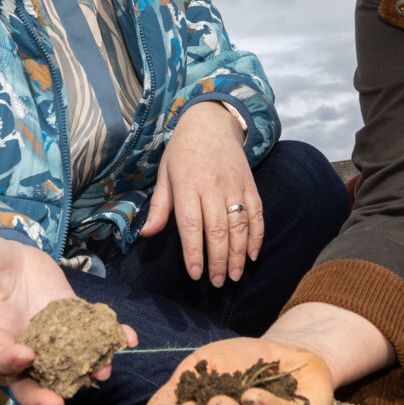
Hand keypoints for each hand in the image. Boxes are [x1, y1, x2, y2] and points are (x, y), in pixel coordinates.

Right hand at [0, 232, 134, 404]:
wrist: (11, 257)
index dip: (8, 361)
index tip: (24, 356)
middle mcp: (22, 346)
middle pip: (29, 383)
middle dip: (43, 397)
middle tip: (58, 404)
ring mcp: (51, 339)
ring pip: (67, 367)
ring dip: (87, 372)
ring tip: (103, 369)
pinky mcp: (75, 323)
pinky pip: (93, 337)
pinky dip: (112, 339)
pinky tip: (127, 337)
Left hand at [141, 102, 259, 286]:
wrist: (211, 122)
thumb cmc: (182, 151)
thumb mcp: (164, 174)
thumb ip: (160, 206)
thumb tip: (146, 233)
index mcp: (187, 185)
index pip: (191, 225)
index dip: (195, 252)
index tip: (195, 273)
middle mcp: (212, 187)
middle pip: (218, 230)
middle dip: (219, 260)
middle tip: (218, 282)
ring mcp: (234, 186)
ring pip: (239, 225)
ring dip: (239, 254)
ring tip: (235, 275)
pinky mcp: (250, 185)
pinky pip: (256, 214)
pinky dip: (256, 236)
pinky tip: (252, 254)